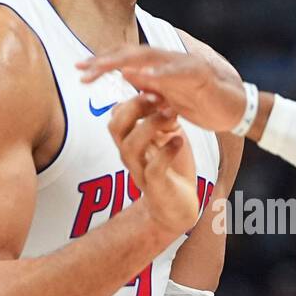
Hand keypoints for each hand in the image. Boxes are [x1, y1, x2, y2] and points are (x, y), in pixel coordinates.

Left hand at [80, 47, 246, 132]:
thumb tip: (126, 79)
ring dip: (125, 61)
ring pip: (150, 57)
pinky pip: (177, 71)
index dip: (102, 64)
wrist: (236, 111)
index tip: (80, 72)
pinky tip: (143, 75)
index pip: (126, 60)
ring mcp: (185, 64)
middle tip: (82, 70)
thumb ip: (149, 88)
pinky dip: (160, 71)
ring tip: (104, 68)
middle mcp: (169, 60)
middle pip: (132, 54)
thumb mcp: (169, 99)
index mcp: (160, 67)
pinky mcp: (200, 74)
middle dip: (105, 61)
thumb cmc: (202, 104)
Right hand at [108, 92, 199, 234]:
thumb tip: (159, 91)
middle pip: (116, 126)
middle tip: (158, 98)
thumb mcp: (165, 137)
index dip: (132, 97)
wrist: (178, 207)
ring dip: (151, 126)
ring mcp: (140, 172)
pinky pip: (154, 169)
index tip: (156, 88)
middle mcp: (130, 155)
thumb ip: (159, 118)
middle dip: (135, 108)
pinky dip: (167, 152)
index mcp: (130, 141)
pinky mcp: (155, 187)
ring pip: (131, 146)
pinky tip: (179, 140)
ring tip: (172, 117)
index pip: (116, 114)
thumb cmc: (170, 168)